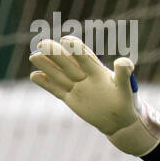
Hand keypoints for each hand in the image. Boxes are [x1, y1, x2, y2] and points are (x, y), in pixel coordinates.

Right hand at [29, 37, 159, 155]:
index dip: (76, 49)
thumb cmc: (126, 101)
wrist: (119, 120)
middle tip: (42, 43)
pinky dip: (46, 84)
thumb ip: (124, 74)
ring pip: (59, 75)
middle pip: (68, 63)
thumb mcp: (126, 87)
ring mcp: (77, 87)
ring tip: (33, 55)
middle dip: (56, 53)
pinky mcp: (71, 98)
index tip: (66, 40)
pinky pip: (57, 90)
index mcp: (98, 70)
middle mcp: (85, 76)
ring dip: (47, 66)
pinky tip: (34, 75)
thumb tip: (123, 61)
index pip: (85, 57)